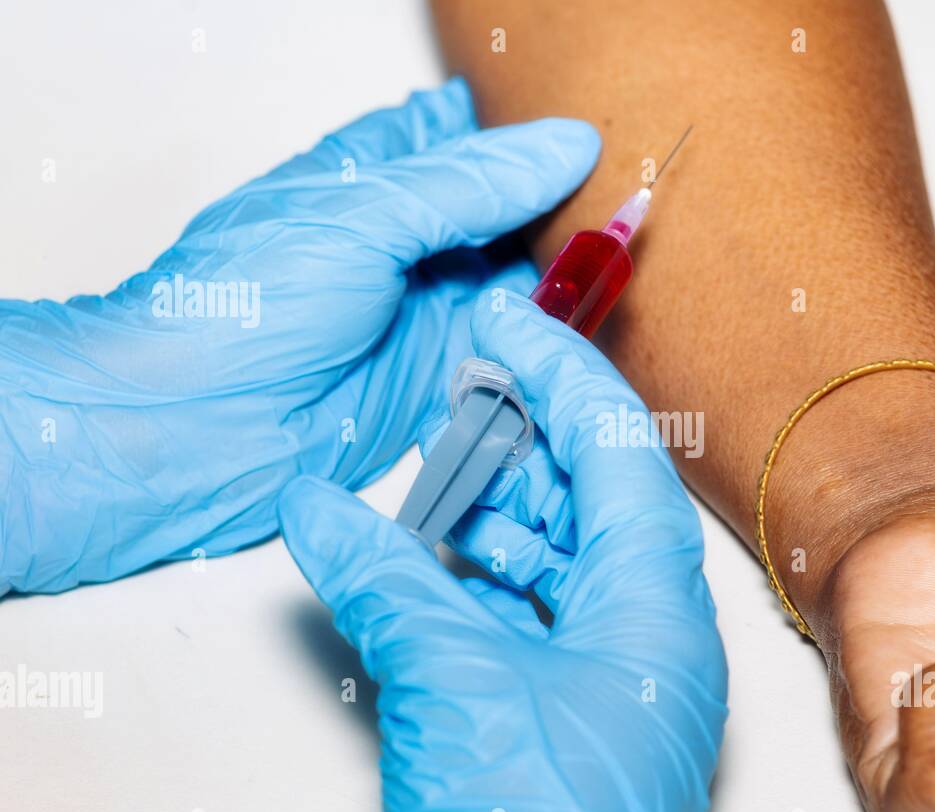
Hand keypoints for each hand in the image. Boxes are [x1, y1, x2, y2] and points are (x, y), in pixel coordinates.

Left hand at [0, 78, 598, 593]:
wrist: (191, 431)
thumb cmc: (240, 309)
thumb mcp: (365, 217)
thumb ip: (471, 183)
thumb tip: (564, 145)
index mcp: (372, 180)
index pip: (462, 139)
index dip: (523, 139)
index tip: (592, 144)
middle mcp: (402, 246)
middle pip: (503, 220)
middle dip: (559, 221)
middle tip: (625, 220)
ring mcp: (421, 318)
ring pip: (514, 293)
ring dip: (556, 295)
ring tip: (618, 283)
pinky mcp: (433, 387)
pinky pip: (505, 364)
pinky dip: (539, 358)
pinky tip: (575, 349)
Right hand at [277, 291, 727, 811]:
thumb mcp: (452, 684)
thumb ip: (386, 581)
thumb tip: (323, 508)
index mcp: (656, 609)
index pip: (618, 449)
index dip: (562, 371)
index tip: (511, 317)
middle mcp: (646, 636)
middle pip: (592, 496)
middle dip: (527, 434)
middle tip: (468, 381)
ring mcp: (609, 679)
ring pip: (560, 557)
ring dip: (500, 506)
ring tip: (445, 462)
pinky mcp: (566, 716)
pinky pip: (533, 617)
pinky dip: (483, 578)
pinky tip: (437, 560)